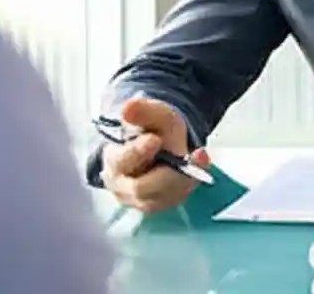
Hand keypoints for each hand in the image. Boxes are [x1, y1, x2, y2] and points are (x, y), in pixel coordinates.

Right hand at [100, 96, 210, 212]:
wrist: (160, 143)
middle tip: (185, 155)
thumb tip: (127, 108)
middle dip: (165, 172)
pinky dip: (190, 181)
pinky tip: (199, 163)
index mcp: (114, 160)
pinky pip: (175, 198)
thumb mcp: (152, 114)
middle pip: (141, 188)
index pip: (121, 161)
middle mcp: (122, 186)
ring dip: (182, 176)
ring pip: (162, 196)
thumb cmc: (151, 130)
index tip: (155, 139)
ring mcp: (139, 200)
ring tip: (197, 154)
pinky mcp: (158, 204)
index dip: (137, 152)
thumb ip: (142, 111)